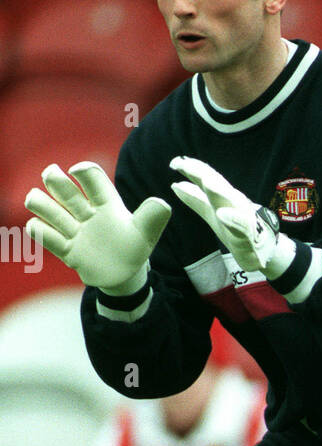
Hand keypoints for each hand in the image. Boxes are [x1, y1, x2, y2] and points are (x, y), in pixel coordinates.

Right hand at [24, 163, 170, 293]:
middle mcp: (86, 212)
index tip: (76, 171)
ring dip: (40, 203)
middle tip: (50, 174)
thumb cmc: (135, 246)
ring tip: (35, 200)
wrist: (124, 274)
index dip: (83, 170)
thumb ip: (153, 218)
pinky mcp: (66, 249)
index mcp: (107, 203)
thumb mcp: (146, 233)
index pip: (93, 179)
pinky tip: (39, 228)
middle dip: (54, 178)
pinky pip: (45, 236)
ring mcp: (74, 230)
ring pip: (47, 208)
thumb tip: (162, 203)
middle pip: (64, 188)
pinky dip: (39, 230)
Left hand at [170, 155, 294, 277]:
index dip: (191, 170)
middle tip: (185, 164)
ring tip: (206, 183)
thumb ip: (195, 199)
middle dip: (202, 173)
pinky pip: (243, 225)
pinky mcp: (251, 235)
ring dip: (219, 191)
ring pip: (231, 201)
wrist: (265, 249)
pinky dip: (233, 219)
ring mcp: (244, 217)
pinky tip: (222, 214)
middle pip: (217, 185)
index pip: (207, 179)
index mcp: (223, 197)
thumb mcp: (212, 212)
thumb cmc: (238, 228)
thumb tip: (175, 185)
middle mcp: (234, 202)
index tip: (174, 163)